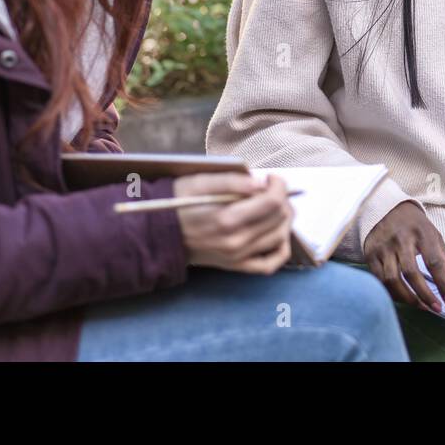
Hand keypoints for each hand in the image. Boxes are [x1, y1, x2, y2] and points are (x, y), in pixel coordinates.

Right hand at [174, 172, 292, 273]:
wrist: (160, 233)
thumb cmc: (179, 203)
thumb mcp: (202, 182)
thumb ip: (234, 181)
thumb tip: (260, 183)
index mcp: (228, 218)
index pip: (273, 202)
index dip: (279, 186)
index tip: (271, 178)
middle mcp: (236, 241)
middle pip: (279, 218)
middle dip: (282, 199)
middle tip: (272, 189)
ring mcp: (238, 256)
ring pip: (280, 237)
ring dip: (285, 219)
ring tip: (275, 206)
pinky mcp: (236, 266)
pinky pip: (269, 264)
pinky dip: (281, 249)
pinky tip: (279, 234)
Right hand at [363, 201, 444, 312]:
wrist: (386, 209)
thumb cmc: (414, 225)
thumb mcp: (434, 235)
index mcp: (421, 233)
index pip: (434, 262)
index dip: (443, 284)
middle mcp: (401, 240)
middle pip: (411, 272)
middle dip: (425, 294)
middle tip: (436, 309)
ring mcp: (384, 248)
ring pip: (393, 279)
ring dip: (408, 298)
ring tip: (422, 307)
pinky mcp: (371, 255)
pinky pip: (380, 281)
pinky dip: (392, 294)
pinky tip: (404, 300)